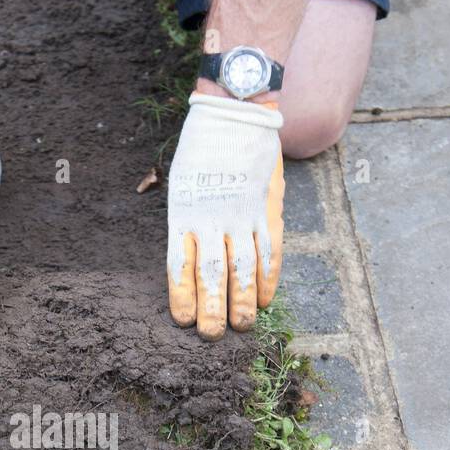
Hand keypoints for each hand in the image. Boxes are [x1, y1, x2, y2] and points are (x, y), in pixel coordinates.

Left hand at [167, 94, 284, 338]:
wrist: (236, 112)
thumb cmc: (203, 150)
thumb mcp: (182, 183)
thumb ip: (186, 220)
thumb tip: (187, 256)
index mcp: (185, 213)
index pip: (180, 265)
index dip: (182, 296)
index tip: (183, 321)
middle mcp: (212, 218)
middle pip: (211, 274)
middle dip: (212, 310)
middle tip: (212, 336)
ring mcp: (242, 214)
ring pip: (243, 269)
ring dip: (242, 302)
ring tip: (242, 326)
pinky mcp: (266, 209)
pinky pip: (269, 251)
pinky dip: (268, 278)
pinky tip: (263, 299)